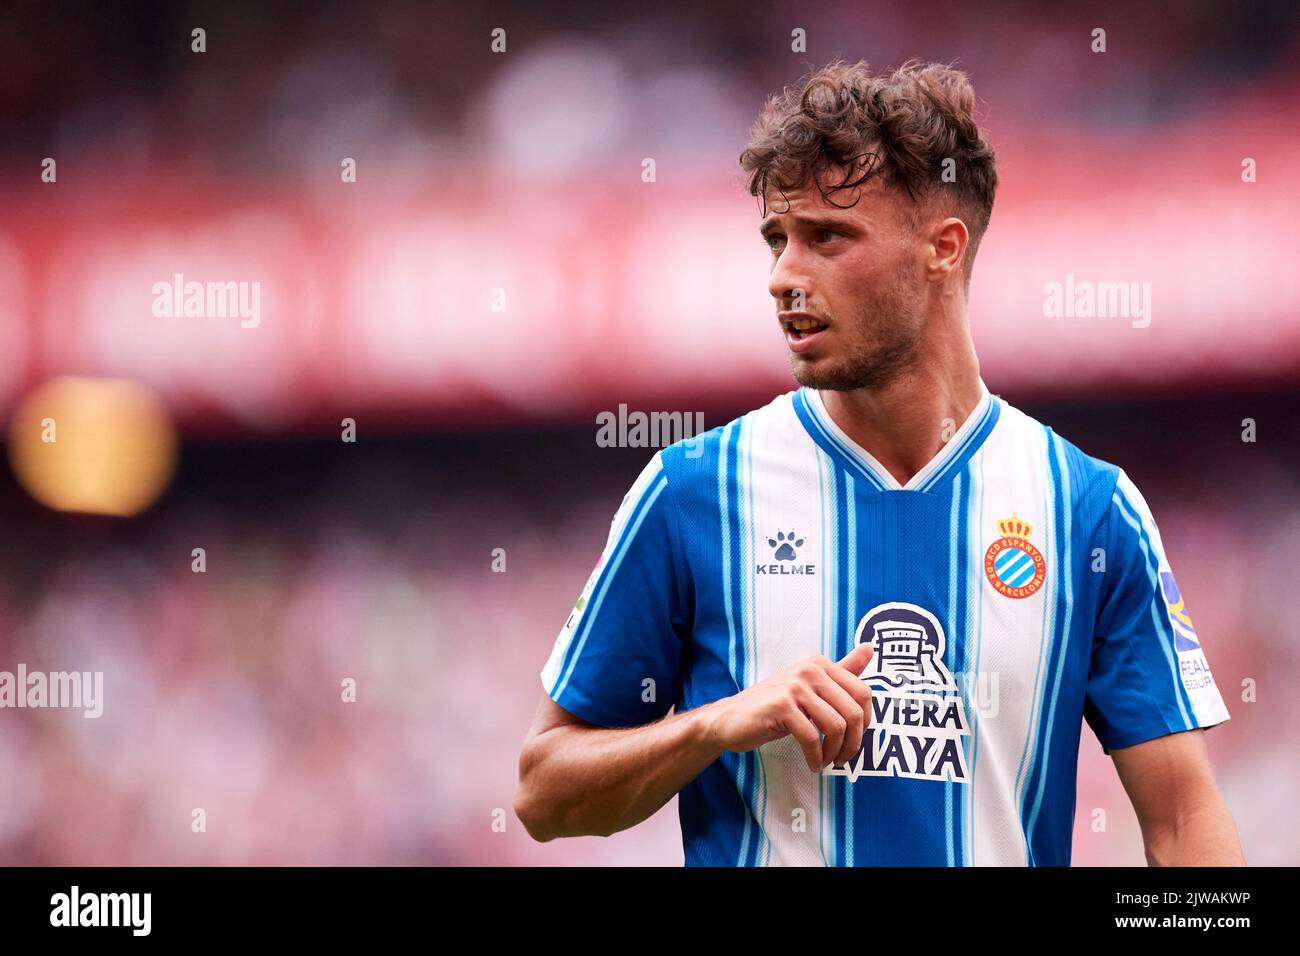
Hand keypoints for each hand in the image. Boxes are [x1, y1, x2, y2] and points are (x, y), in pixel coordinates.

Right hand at [703, 642, 873, 771]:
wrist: (730, 719)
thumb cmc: (774, 707)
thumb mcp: (810, 687)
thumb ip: (841, 670)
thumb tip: (870, 647)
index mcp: (820, 664)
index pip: (863, 693)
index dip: (865, 723)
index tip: (854, 739)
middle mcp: (809, 669)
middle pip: (853, 712)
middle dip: (853, 743)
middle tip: (842, 758)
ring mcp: (794, 686)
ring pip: (836, 726)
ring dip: (834, 753)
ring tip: (825, 762)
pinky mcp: (781, 706)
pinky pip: (812, 738)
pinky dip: (815, 757)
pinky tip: (812, 763)